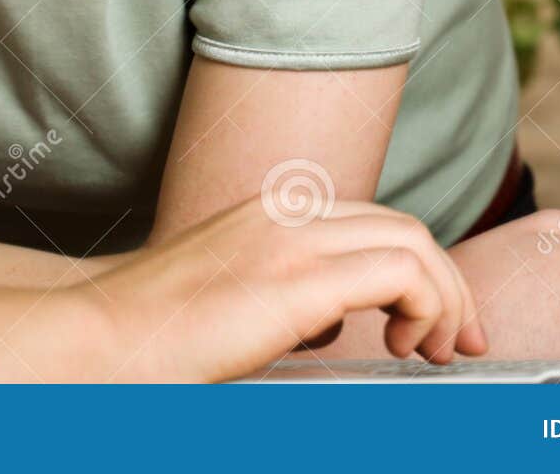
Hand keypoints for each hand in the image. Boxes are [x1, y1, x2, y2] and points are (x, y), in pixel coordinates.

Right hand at [80, 196, 486, 381]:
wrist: (102, 341)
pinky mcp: (295, 280)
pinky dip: (423, 306)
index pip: (375, 223)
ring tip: (433, 351)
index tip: (433, 327)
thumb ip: (283, 294)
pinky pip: (399, 273)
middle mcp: (287, 210)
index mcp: (271, 209)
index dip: (421, 271)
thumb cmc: (154, 333)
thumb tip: (328, 325)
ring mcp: (291, 238)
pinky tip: (401, 347)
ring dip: (444, 299)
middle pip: (406, 227)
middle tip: (458, 345)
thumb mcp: (233, 295)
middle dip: (450, 286)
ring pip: (413, 243)